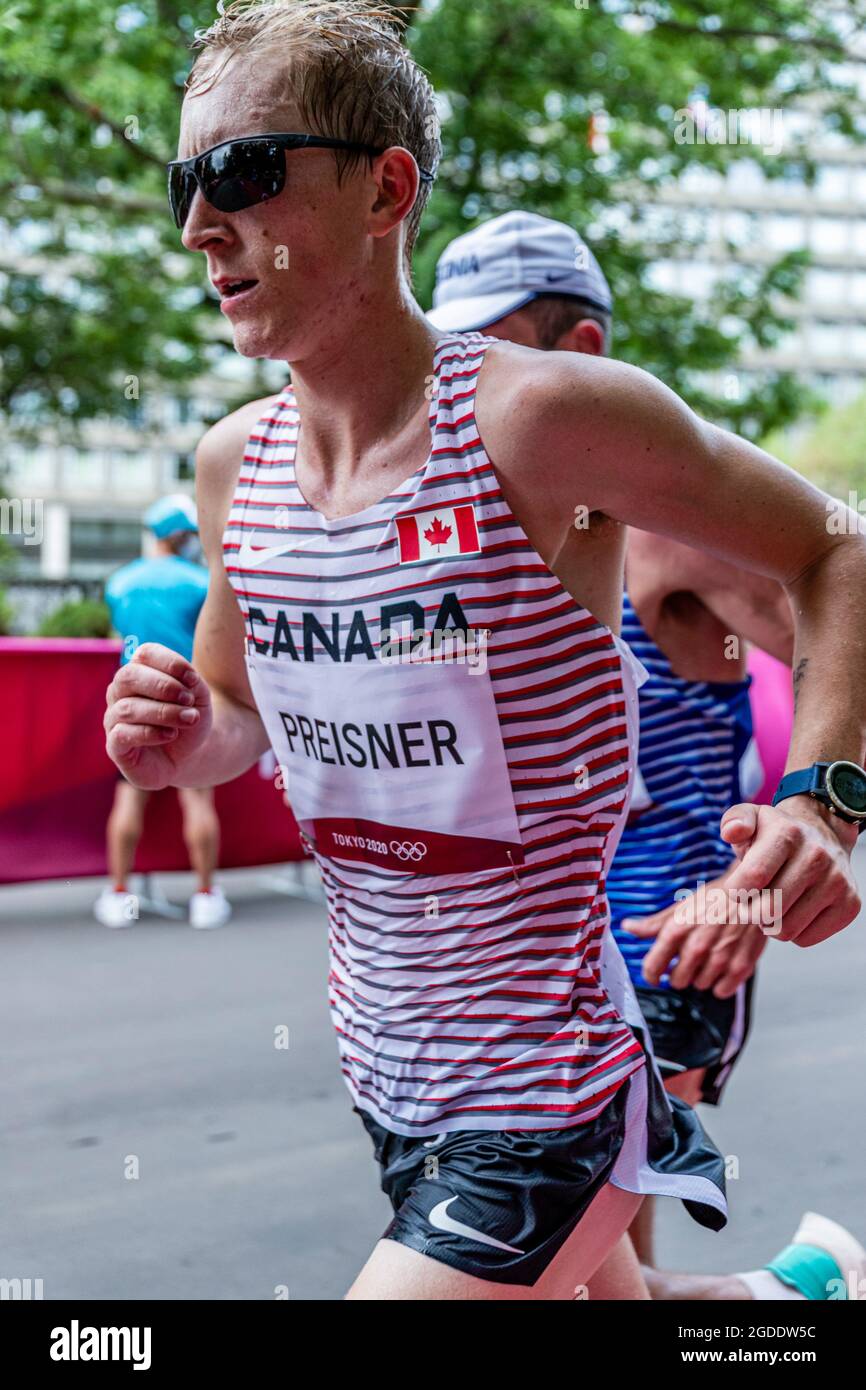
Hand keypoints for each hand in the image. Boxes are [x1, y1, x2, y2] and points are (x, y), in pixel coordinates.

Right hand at [104, 643, 212, 789]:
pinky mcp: (115, 745)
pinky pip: (122, 734)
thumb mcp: (199, 697)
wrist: (191, 754)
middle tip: (188, 700)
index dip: (170, 663)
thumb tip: (187, 679)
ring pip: (128, 708)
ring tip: (189, 719)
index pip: (145, 654)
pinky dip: (150, 733)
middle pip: (129, 676)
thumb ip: (193, 683)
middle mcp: (120, 691)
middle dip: (163, 686)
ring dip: (164, 712)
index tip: (194, 680)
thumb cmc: (189, 718)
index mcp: (139, 671)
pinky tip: (171, 734)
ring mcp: (114, 718)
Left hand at [620, 870, 766, 998]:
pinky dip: (721, 983)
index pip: (652, 967)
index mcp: (677, 930)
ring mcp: (720, 959)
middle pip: (677, 981)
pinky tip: (723, 967)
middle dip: (679, 973)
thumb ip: (654, 923)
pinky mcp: (741, 967)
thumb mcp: (682, 907)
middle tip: (688, 960)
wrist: (755, 892)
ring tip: (709, 958)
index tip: (655, 974)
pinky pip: (722, 991)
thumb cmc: (717, 898)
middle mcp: (697, 947)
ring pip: (700, 986)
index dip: (651, 974)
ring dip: (701, 976)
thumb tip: (628, 927)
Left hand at [718, 799, 860, 946]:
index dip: (736, 891)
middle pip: (768, 910)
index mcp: (788, 834)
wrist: (824, 836)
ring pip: (785, 930)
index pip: (753, 877)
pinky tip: (793, 911)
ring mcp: (837, 881)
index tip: (738, 887)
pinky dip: (792, 932)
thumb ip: (734, 821)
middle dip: (751, 911)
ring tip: (772, 905)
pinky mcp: (850, 905)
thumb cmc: (776, 834)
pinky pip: (805, 939)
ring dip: (770, 925)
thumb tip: (731, 833)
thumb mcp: (752, 818)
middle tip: (753, 901)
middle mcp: (817, 856)